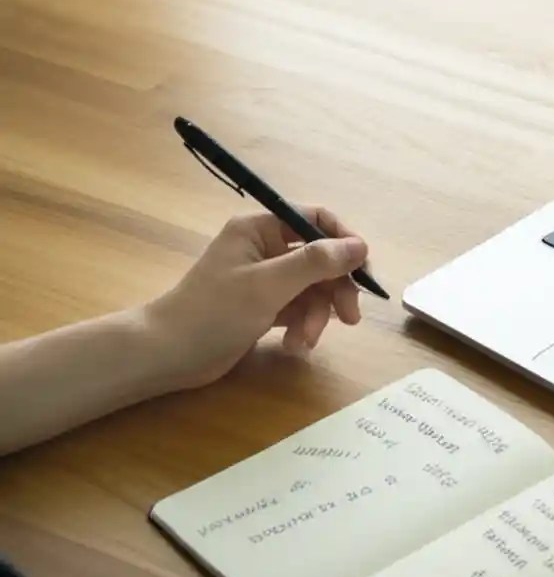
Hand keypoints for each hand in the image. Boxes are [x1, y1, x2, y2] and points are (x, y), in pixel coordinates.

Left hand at [145, 207, 371, 389]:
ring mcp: (265, 280)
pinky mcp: (264, 307)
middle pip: (320, 260)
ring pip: (313, 289)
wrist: (168, 355)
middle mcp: (265, 248)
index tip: (362, 269)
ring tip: (305, 341)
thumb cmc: (213, 312)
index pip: (315, 221)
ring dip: (316, 316)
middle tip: (349, 318)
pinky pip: (299, 309)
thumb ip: (316, 263)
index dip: (343, 242)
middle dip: (334, 290)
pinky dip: (302, 327)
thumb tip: (360, 245)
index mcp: (260, 229)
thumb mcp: (269, 286)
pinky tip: (294, 346)